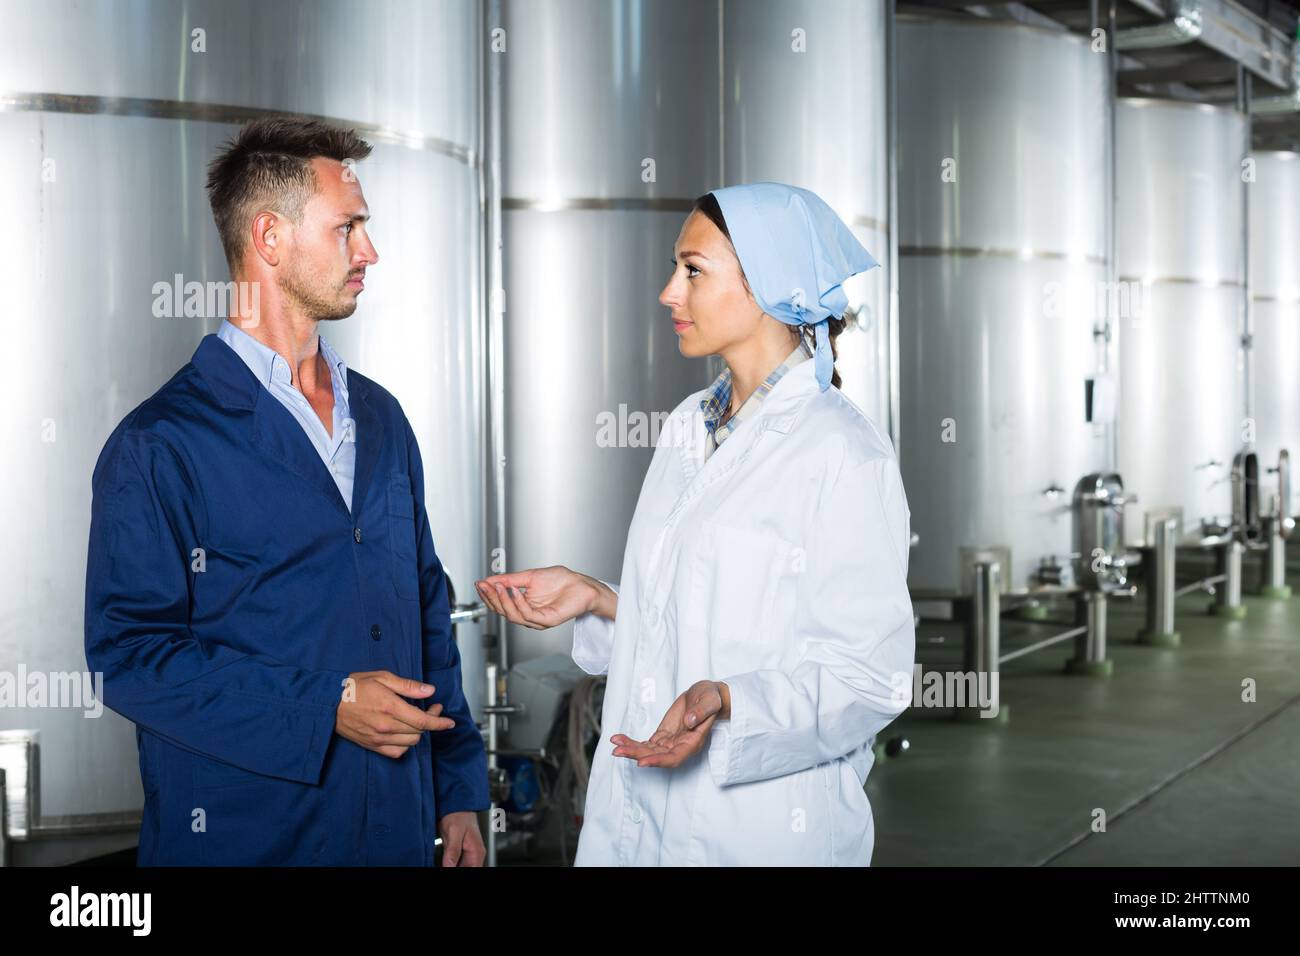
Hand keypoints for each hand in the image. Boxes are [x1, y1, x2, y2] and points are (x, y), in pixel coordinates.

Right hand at [335, 670, 455, 757]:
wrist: (327, 703)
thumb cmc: (354, 687)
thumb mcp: (381, 677)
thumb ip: (407, 686)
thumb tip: (430, 690)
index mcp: (390, 707)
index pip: (423, 721)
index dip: (440, 722)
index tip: (449, 721)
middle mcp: (386, 726)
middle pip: (419, 732)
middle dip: (431, 722)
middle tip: (431, 709)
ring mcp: (378, 739)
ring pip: (410, 743)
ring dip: (419, 733)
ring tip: (418, 719)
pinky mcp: (371, 746)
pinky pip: (396, 752)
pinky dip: (406, 745)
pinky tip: (405, 734)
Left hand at [438, 811, 485, 866]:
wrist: (456, 803)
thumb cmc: (458, 814)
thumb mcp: (454, 832)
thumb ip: (453, 850)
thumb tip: (449, 866)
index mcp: (477, 851)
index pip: (472, 870)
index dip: (458, 871)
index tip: (448, 865)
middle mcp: (474, 854)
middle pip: (465, 869)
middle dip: (452, 867)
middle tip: (445, 860)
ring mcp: (467, 853)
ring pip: (460, 866)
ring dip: (450, 864)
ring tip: (444, 855)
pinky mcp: (460, 851)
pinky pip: (455, 863)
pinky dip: (449, 863)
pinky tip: (443, 859)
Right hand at [475, 565, 606, 628]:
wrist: (581, 585)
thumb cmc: (561, 581)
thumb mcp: (529, 576)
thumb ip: (510, 580)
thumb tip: (490, 580)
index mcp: (522, 605)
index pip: (500, 604)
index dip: (488, 595)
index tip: (479, 583)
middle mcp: (528, 614)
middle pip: (502, 611)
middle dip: (491, 598)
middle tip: (485, 585)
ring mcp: (537, 620)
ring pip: (513, 615)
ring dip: (503, 600)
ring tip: (499, 586)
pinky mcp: (547, 620)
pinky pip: (528, 614)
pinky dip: (519, 603)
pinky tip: (515, 591)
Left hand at [611, 680, 729, 768]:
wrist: (706, 695)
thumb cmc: (711, 698)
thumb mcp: (710, 700)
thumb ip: (701, 711)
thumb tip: (689, 721)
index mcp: (693, 742)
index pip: (674, 757)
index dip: (658, 761)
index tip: (642, 762)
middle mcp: (680, 746)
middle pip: (657, 756)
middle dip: (637, 754)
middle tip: (618, 751)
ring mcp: (670, 742)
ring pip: (648, 751)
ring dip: (631, 749)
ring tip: (615, 745)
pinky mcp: (663, 736)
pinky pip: (646, 743)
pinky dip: (632, 742)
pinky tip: (619, 739)